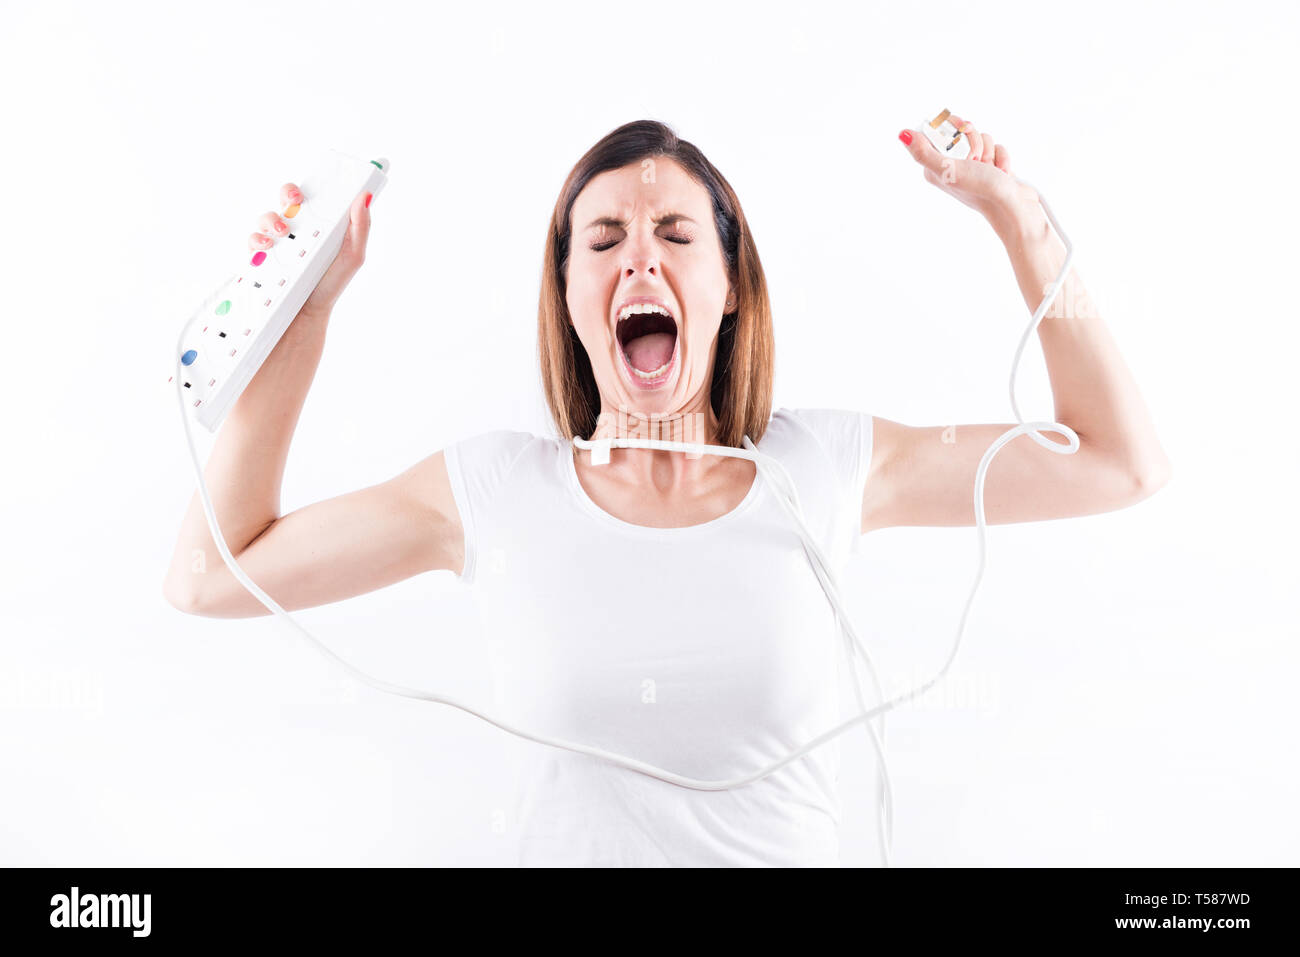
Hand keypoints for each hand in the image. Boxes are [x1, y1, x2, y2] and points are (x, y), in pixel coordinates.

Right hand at [248, 184, 373, 317]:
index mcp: (318, 224)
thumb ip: (360, 227)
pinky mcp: (261, 256)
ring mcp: (277, 242)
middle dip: (287, 193)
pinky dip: (258, 241)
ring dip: (272, 219)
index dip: (309, 186)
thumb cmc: (331, 283)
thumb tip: (364, 197)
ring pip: (267, 217)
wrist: (306, 315)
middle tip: (294, 201)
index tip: (308, 188)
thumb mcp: (352, 257)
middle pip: (285, 199)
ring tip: (282, 233)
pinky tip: (266, 248)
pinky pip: (254, 240)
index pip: (311, 196)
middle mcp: (296, 229)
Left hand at [898, 114, 1043, 237]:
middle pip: (960, 132)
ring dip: (989, 150)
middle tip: (975, 157)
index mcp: (934, 168)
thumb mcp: (948, 169)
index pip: (937, 134)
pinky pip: (995, 146)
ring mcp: (972, 167)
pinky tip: (1001, 172)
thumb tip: (903, 134)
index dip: (951, 128)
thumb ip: (924, 153)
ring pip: (980, 137)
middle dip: (974, 140)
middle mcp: (951, 167)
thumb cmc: (979, 189)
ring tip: (990, 169)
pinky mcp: (990, 166)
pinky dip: (1001, 157)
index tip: (960, 131)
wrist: (1013, 206)